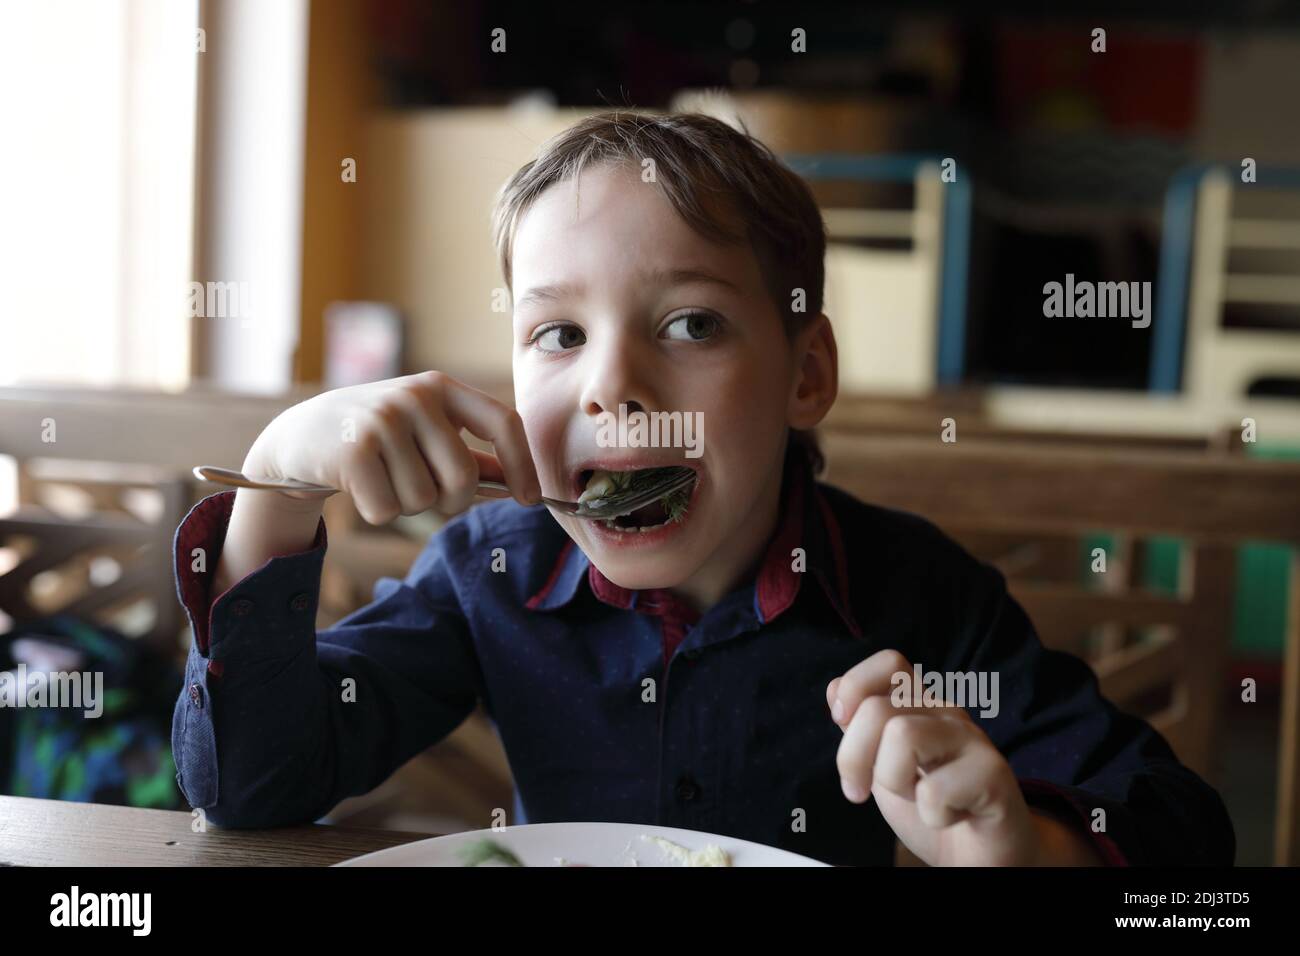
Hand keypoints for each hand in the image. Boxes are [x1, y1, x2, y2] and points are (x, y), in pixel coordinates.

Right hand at [243, 371, 541, 524]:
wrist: (301, 437)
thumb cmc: (377, 439)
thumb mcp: (426, 433)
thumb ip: (473, 456)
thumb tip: (521, 484)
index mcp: (442, 387)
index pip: (504, 422)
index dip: (523, 465)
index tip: (531, 499)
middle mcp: (415, 397)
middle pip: (464, 478)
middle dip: (450, 502)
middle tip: (422, 492)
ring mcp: (382, 420)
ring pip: (424, 500)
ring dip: (406, 505)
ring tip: (382, 478)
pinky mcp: (353, 451)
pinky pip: (387, 509)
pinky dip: (377, 510)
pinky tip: (358, 486)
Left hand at [827, 649, 1074, 865]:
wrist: (983, 854)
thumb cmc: (934, 806)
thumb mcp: (882, 764)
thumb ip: (860, 728)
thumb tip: (835, 690)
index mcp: (921, 705)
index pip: (889, 662)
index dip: (855, 687)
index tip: (843, 725)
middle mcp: (947, 713)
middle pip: (877, 707)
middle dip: (852, 758)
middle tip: (860, 791)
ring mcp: (973, 740)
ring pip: (902, 734)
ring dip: (894, 781)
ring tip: (915, 798)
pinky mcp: (993, 775)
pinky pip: (935, 790)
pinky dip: (931, 815)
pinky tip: (949, 816)